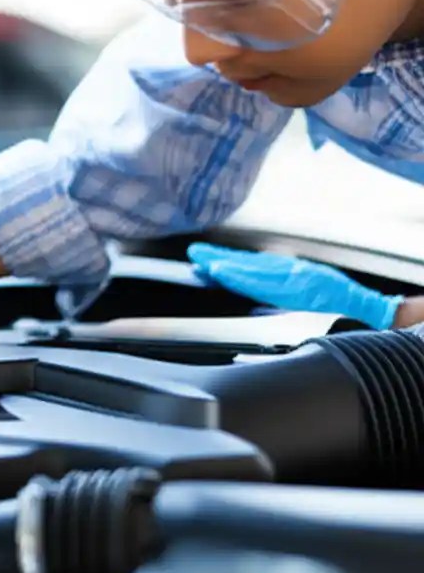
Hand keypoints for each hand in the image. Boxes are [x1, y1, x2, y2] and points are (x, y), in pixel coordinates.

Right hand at [187, 242, 403, 329]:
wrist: (374, 308)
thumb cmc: (350, 316)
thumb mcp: (322, 313)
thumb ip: (292, 304)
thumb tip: (261, 300)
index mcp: (303, 287)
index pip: (261, 279)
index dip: (235, 274)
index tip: (213, 269)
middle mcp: (299, 275)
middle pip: (255, 267)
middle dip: (224, 261)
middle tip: (197, 255)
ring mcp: (300, 272)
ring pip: (260, 264)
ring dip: (231, 260)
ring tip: (207, 257)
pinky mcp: (302, 273)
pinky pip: (271, 265)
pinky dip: (250, 264)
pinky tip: (236, 264)